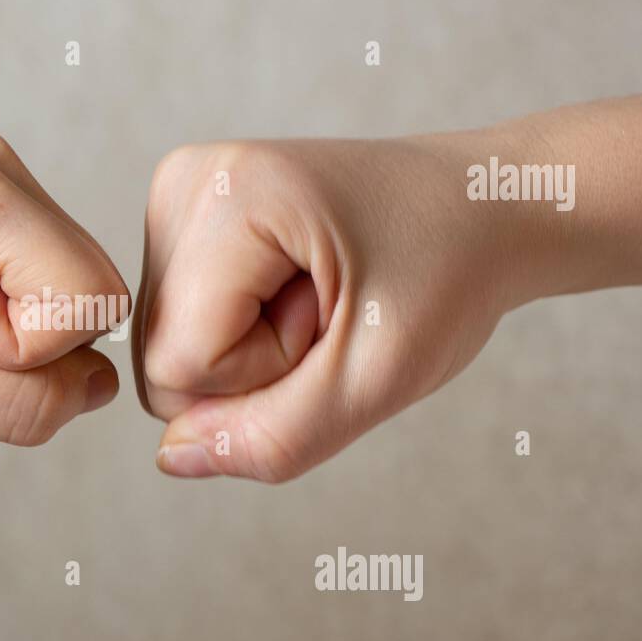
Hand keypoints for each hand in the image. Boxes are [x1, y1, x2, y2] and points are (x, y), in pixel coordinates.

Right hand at [134, 135, 511, 481]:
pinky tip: (296, 287)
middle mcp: (184, 182)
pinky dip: (238, 331)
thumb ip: (273, 437)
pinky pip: (178, 324)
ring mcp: (178, 193)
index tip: (336, 318)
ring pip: (164, 347)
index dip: (264, 376)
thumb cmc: (449, 274)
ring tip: (321, 296)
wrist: (482, 205)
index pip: (176, 365)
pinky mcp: (185, 214)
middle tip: (333, 312)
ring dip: (247, 352)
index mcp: (227, 195)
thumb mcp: (378, 377)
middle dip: (250, 368)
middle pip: (159, 359)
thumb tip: (170, 458)